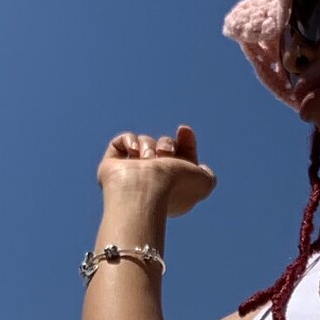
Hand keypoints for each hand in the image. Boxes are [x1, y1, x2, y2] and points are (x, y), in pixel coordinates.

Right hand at [96, 125, 216, 218]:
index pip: (181, 158)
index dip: (185, 142)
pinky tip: (134, 152)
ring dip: (149, 146)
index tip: (184, 130)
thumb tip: (200, 169)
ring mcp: (131, 174)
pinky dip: (129, 142)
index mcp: (173, 187)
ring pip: (144, 143)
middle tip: (165, 155)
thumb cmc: (174, 185)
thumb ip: (207, 175)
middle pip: (163, 147)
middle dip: (167, 144)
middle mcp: (152, 181)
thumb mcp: (204, 182)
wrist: (145, 189)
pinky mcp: (111, 168)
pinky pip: (120, 144)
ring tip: (148, 159)